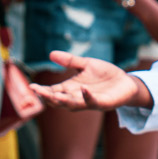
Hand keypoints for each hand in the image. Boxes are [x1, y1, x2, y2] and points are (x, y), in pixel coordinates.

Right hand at [31, 52, 150, 110]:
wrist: (125, 82)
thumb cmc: (104, 75)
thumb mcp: (86, 64)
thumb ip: (70, 61)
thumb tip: (51, 54)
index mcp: (71, 88)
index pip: (53, 91)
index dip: (43, 90)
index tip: (32, 86)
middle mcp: (77, 97)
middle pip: (59, 100)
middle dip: (49, 96)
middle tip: (38, 92)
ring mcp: (89, 102)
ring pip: (73, 104)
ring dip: (64, 100)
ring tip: (54, 95)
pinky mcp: (102, 103)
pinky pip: (93, 102)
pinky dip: (87, 96)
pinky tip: (83, 89)